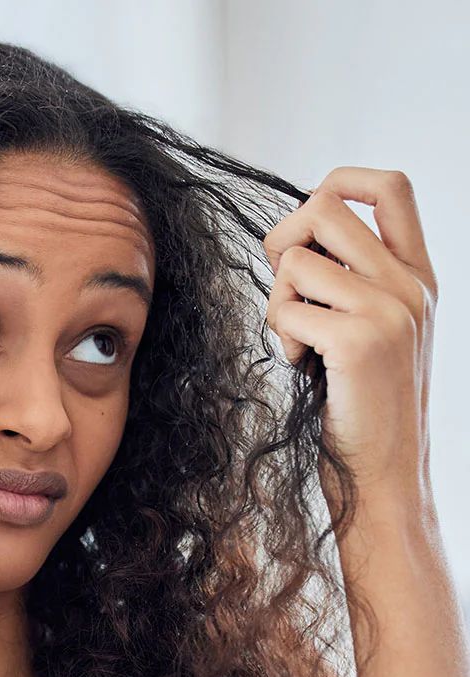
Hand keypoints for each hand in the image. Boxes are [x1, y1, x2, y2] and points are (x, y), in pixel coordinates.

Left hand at [263, 166, 437, 507]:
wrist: (384, 473)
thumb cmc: (362, 404)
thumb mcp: (370, 330)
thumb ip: (350, 281)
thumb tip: (295, 235)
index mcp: (418, 275)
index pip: (389, 186)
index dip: (339, 182)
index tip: (308, 221)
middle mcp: (410, 284)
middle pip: (325, 208)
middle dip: (283, 241)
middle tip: (288, 292)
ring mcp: (389, 310)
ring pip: (295, 260)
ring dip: (278, 301)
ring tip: (300, 341)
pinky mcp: (358, 341)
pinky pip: (285, 309)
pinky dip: (280, 336)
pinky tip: (304, 366)